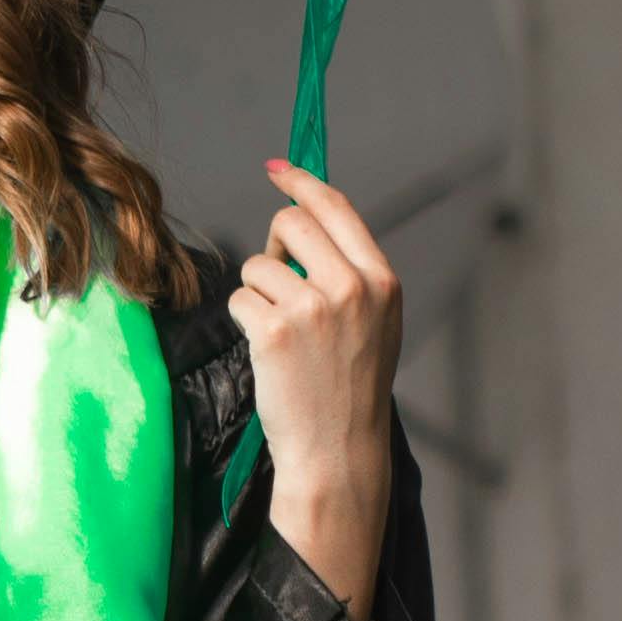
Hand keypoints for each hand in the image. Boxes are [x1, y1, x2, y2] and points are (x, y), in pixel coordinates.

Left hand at [229, 159, 402, 618]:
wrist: (338, 450)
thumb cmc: (349, 387)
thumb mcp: (373, 322)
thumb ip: (348, 272)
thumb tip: (302, 221)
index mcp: (381, 279)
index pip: (337, 207)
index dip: (301, 183)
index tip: (278, 170)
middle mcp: (352, 286)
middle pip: (289, 223)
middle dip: (272, 245)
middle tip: (276, 281)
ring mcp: (313, 308)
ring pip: (257, 264)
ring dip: (256, 292)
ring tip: (280, 333)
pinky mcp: (273, 332)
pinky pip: (239, 299)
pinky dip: (244, 321)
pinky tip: (267, 352)